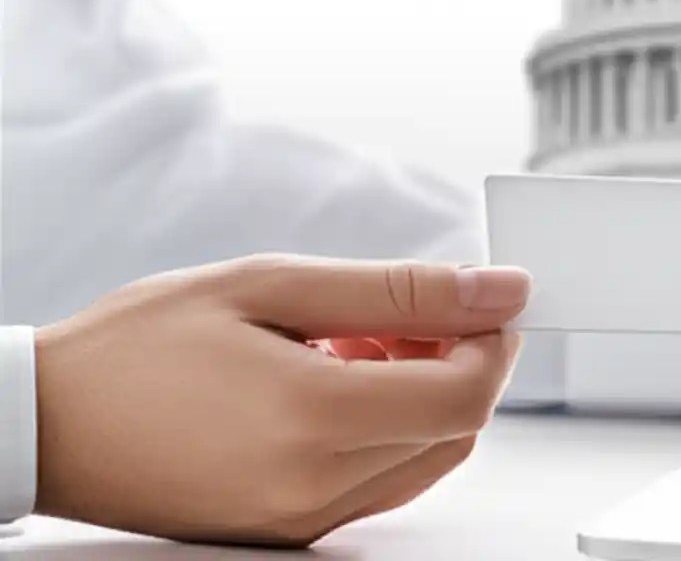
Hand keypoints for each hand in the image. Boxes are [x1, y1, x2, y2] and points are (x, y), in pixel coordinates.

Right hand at [34, 254, 529, 546]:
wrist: (46, 425)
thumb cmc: (139, 346)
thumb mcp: (269, 285)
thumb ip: (396, 289)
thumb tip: (498, 288)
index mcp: (313, 420)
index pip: (466, 393)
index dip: (493, 339)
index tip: (479, 299)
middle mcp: (317, 488)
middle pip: (457, 428)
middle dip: (459, 359)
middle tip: (406, 311)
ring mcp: (304, 520)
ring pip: (428, 458)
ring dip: (425, 393)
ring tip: (359, 341)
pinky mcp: (291, 531)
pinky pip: (382, 482)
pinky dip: (388, 428)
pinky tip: (338, 382)